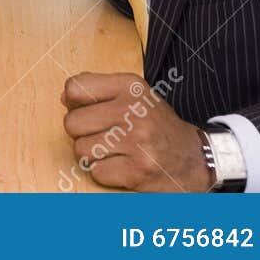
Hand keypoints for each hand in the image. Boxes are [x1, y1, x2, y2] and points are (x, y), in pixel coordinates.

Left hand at [61, 72, 212, 191]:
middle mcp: (134, 110)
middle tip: (103, 136)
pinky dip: (105, 173)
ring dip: (93, 155)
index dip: (74, 103)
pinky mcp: (138, 170)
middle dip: (82, 133)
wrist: (196, 158)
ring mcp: (137, 141)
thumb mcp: (134, 95)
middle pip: (72, 123)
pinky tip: (123, 166)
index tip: (89, 110)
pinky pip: (96, 171)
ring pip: (81, 149)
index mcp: (131, 86)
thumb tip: (64, 98)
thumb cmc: (157, 125)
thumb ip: (98, 89)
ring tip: (115, 151)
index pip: (75, 88)